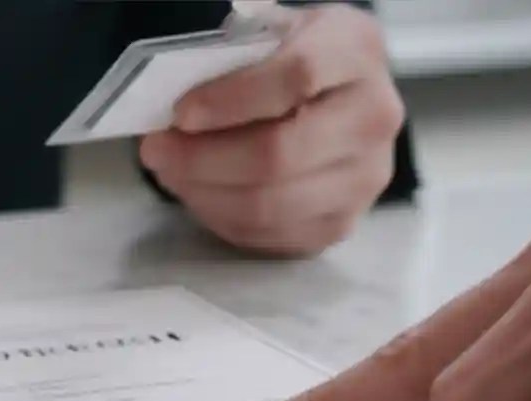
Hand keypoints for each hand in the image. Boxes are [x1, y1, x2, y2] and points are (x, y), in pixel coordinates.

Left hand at [139, 4, 402, 255]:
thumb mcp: (267, 36)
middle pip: (278, 154)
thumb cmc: (289, 60)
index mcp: (355, 51)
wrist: (336, 94)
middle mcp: (373, 117)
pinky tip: (199, 192)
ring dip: (203, 192)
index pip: (297, 77)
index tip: (182, 113)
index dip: (231, 100)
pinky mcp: (340, 223)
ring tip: (171, 171)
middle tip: (157, 149)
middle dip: (202, 158)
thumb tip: (179, 113)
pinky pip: (268, 234)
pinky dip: (220, 217)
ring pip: (268, 204)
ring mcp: (363, 178)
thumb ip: (232, 61)